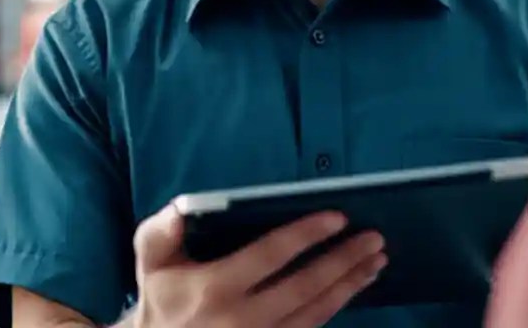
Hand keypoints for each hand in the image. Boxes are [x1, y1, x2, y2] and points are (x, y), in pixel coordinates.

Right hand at [129, 203, 386, 327]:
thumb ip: (161, 231)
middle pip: (306, 286)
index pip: (271, 255)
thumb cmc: (161, 300)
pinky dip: (336, 308)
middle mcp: (243, 319)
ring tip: (376, 261)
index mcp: (216, 288)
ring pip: (316, 313)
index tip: (338, 216)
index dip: (307, 234)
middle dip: (344, 260)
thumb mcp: (150, 262)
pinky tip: (354, 288)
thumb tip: (182, 210)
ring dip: (350, 285)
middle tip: (375, 238)